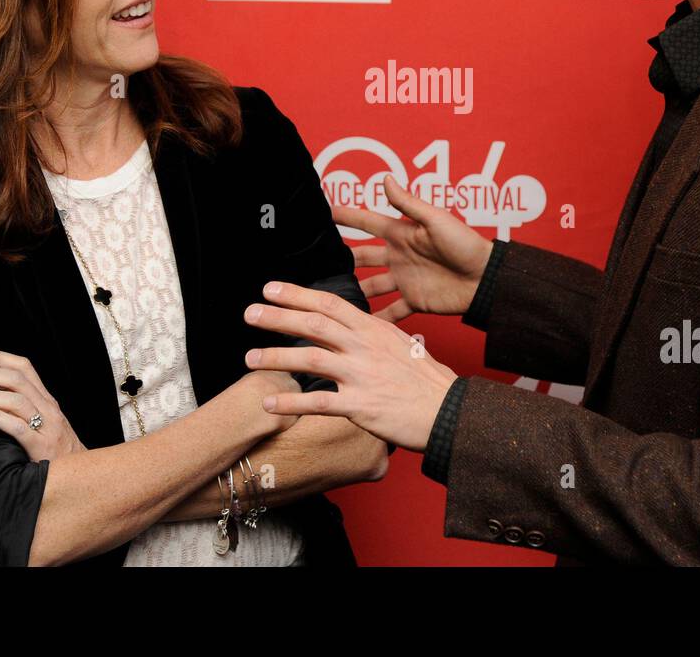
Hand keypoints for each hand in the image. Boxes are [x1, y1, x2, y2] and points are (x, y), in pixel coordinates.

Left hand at [0, 344, 86, 460]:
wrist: (80, 477)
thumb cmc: (55, 452)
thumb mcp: (42, 424)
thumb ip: (21, 410)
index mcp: (46, 400)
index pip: (23, 368)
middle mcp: (48, 407)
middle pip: (15, 379)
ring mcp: (47, 426)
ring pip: (15, 400)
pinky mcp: (42, 447)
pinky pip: (16, 426)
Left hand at [243, 281, 457, 451]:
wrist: (449, 411)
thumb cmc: (427, 381)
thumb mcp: (400, 345)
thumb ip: (371, 335)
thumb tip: (349, 328)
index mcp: (373, 329)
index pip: (329, 303)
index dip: (297, 294)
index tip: (270, 288)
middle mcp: (365, 347)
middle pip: (314, 324)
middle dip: (278, 317)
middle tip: (249, 313)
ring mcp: (362, 375)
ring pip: (311, 359)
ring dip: (276, 357)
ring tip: (249, 358)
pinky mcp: (361, 406)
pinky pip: (319, 402)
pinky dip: (291, 402)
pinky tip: (270, 404)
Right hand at [332, 174, 492, 323]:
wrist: (485, 278)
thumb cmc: (465, 243)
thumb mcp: (435, 219)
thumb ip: (407, 203)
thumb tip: (385, 178)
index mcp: (402, 233)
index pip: (367, 222)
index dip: (347, 216)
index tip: (323, 212)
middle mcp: (399, 256)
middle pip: (363, 257)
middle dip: (342, 258)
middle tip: (317, 264)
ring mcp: (405, 279)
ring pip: (371, 286)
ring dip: (355, 291)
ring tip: (332, 298)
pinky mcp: (414, 300)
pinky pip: (391, 311)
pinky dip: (377, 319)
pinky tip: (359, 326)